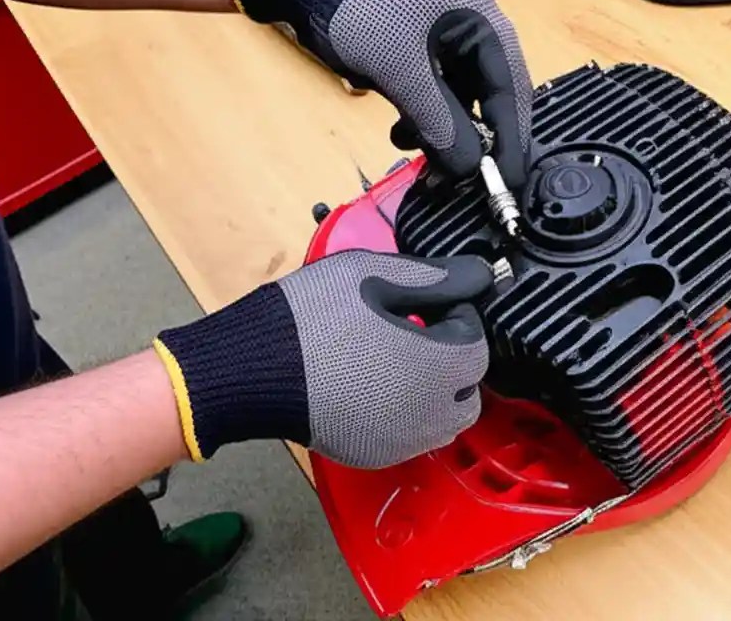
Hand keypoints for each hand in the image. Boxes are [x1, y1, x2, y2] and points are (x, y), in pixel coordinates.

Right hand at [155, 251, 492, 467]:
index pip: (478, 343)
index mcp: (440, 366)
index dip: (455, 317)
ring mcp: (403, 441)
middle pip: (468, 387)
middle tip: (412, 331)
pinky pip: (409, 436)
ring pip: (444, 418)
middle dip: (451, 358)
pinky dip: (404, 413)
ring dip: (433, 389)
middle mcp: (432, 413)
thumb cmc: (310, 317)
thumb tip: (482, 275)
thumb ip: (436, 278)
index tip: (425, 305)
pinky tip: (368, 385)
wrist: (248, 367)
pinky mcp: (374, 455)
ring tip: (392, 358)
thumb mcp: (375, 275)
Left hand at [230, 0, 532, 188]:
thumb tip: (467, 169)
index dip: (511, 140)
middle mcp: (472, 29)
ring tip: (416, 155)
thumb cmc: (362, 6)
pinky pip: (434, 94)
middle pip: (488, 97)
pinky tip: (401, 134)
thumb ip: (438, 122)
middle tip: (456, 180)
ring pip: (458, 100)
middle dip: (471, 140)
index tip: (507, 181)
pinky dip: (422, 119)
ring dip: (441, 133)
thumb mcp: (402, 70)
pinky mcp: (419, 50)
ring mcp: (445, 39)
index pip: (512, 90)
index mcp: (483, 21)